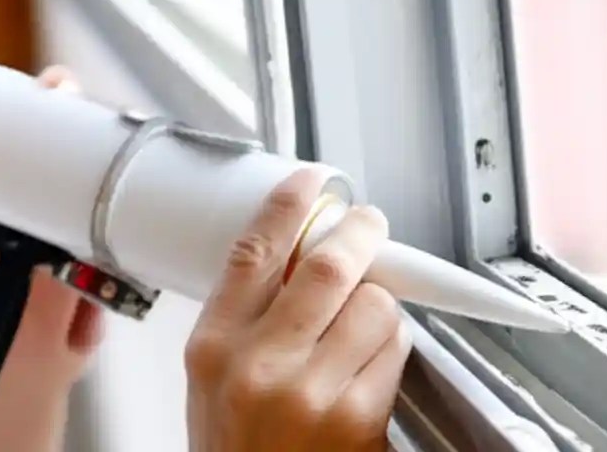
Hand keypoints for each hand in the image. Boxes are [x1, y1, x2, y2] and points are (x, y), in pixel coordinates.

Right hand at [184, 168, 411, 450]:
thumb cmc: (235, 448)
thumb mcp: (213, 377)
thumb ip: (245, 319)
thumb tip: (296, 259)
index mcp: (215, 345)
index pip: (254, 251)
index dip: (288, 205)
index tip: (311, 182)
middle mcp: (259, 364)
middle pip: (326, 266)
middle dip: (359, 234)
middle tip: (368, 224)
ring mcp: (311, 392)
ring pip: (373, 306)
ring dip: (381, 301)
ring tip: (365, 317)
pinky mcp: (357, 418)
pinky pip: (394, 352)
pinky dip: (393, 345)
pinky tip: (372, 362)